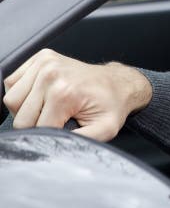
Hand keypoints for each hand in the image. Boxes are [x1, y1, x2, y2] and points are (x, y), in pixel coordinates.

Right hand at [2, 49, 151, 140]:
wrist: (119, 83)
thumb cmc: (111, 106)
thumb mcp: (104, 130)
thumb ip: (80, 142)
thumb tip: (59, 149)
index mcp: (65, 93)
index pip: (35, 128)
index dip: (49, 134)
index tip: (65, 128)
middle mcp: (51, 74)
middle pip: (19, 115)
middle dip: (36, 123)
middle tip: (58, 118)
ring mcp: (45, 63)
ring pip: (11, 99)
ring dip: (26, 108)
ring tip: (49, 107)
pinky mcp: (41, 57)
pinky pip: (12, 82)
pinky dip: (23, 93)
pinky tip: (42, 95)